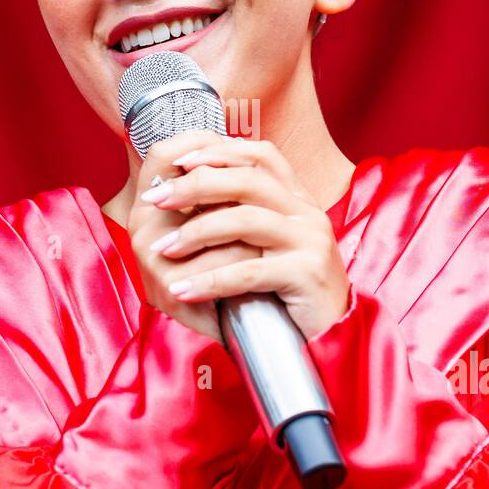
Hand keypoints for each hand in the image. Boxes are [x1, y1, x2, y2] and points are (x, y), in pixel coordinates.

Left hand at [136, 136, 351, 342]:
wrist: (332, 336)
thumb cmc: (289, 292)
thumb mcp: (266, 246)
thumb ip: (241, 218)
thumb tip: (184, 194)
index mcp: (298, 199)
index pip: (260, 156)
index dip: (219, 152)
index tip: (179, 161)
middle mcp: (307, 212)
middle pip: (247, 180)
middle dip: (194, 186)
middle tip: (156, 200)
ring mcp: (310, 240)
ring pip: (245, 220)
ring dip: (195, 233)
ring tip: (161, 249)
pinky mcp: (307, 273)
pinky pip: (249, 271)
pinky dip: (210, 280)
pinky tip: (182, 290)